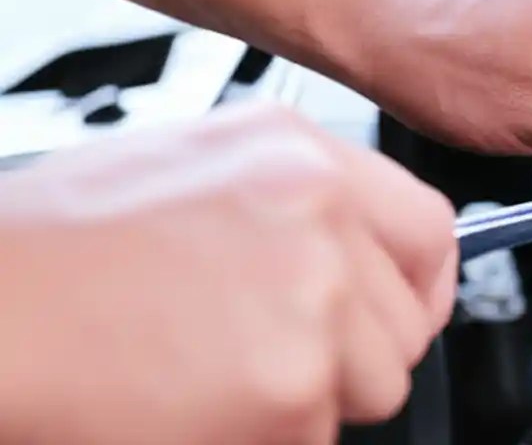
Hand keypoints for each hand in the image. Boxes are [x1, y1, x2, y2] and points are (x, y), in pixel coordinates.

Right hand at [0, 103, 455, 444]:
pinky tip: (192, 398)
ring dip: (313, 398)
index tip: (411, 311)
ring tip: (218, 369)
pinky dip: (266, 433)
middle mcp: (322, 219)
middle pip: (408, 325)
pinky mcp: (290, 390)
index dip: (425, 285)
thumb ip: (299, 200)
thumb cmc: (60, 244)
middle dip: (358, 356)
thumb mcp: (199, 167)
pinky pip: (316, 435)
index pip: (432, 230)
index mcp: (302, 155)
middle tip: (275, 353)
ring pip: (373, 388)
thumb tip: (361, 248)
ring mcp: (314, 305)